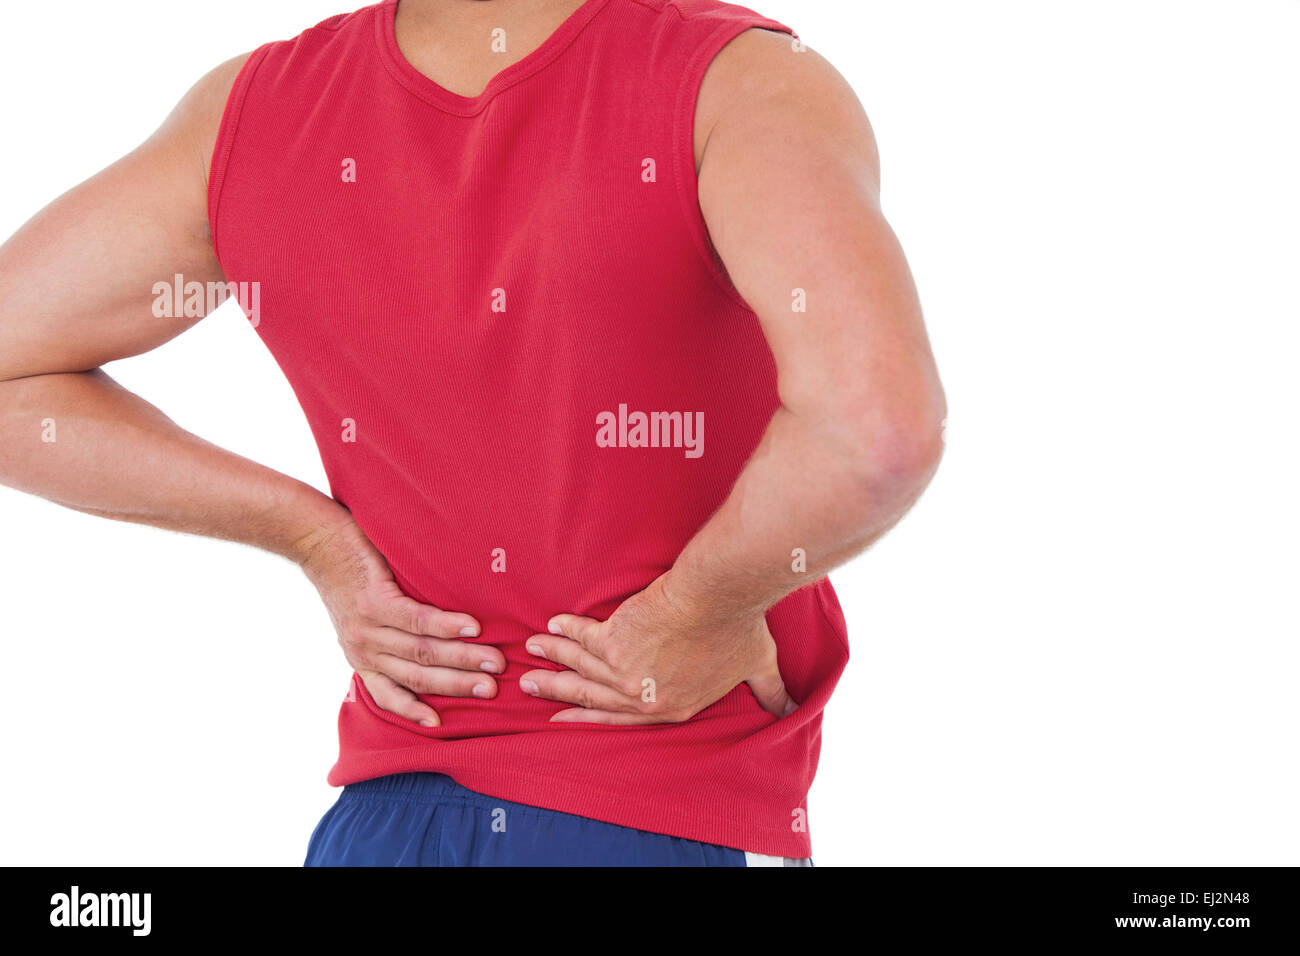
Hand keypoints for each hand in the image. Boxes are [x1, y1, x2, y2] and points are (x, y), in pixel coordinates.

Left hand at [298, 514, 503, 726]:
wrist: (316, 542)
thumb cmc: (348, 575)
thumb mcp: (360, 618)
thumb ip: (389, 637)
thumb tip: (434, 647)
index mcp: (362, 658)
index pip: (388, 695)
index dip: (413, 713)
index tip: (441, 725)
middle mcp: (363, 649)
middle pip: (417, 677)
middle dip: (458, 685)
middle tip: (493, 689)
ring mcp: (367, 627)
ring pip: (421, 651)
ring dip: (462, 658)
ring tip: (494, 660)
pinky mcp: (374, 600)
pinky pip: (416, 619)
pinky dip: (447, 625)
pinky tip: (472, 627)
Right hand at [521, 573, 794, 723]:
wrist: (718, 597)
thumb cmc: (740, 629)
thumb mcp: (759, 667)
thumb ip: (770, 692)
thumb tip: (792, 707)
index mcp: (671, 708)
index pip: (621, 719)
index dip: (588, 720)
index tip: (562, 720)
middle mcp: (641, 697)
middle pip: (589, 697)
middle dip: (557, 693)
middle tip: (530, 688)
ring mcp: (624, 671)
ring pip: (578, 668)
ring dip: (552, 660)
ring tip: (531, 653)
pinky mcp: (613, 639)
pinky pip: (582, 636)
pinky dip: (566, 630)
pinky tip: (552, 624)